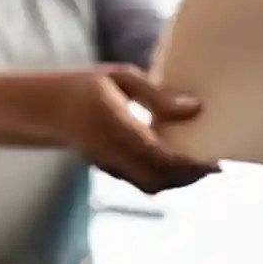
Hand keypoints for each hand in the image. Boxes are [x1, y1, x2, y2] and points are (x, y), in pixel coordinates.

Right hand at [59, 65, 219, 194]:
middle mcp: (109, 150)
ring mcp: (107, 164)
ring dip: (177, 180)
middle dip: (189, 177)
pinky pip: (141, 182)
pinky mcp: (108, 170)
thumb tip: (195, 107)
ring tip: (198, 165)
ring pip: (150, 185)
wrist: (47, 109)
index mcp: (113, 124)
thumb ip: (156, 95)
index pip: (157, 153)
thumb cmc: (87, 86)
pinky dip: (163, 177)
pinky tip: (176, 162)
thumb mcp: (120, 78)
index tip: (215, 160)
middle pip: (158, 178)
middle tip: (213, 165)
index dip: (188, 163)